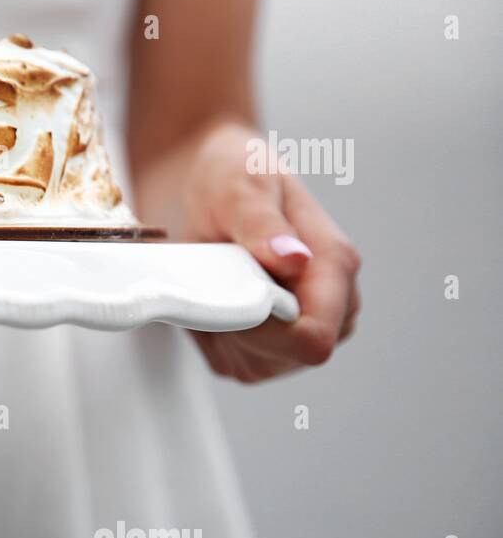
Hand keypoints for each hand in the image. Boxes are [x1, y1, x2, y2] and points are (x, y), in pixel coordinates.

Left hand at [135, 121, 361, 383]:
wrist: (202, 177)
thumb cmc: (229, 172)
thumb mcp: (241, 184)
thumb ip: (263, 224)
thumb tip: (294, 261)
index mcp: (334, 265)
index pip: (314, 336)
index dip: (267, 329)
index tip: (229, 291)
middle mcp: (329, 306)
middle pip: (284, 357)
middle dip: (240, 325)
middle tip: (217, 271)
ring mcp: (299, 330)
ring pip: (255, 365)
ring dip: (221, 328)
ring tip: (215, 276)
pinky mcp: (265, 346)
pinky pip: (232, 363)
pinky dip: (210, 335)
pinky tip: (210, 294)